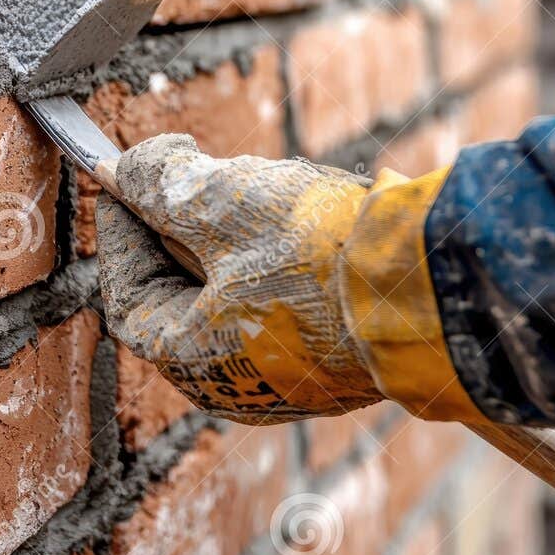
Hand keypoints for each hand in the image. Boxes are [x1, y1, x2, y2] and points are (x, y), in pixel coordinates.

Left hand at [95, 134, 381, 422]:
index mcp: (194, 361)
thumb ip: (161, 184)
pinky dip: (278, 259)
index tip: (123, 182)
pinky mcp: (339, 357)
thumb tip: (123, 170)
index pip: (127, 297)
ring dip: (233, 239)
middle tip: (187, 175)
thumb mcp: (223, 202)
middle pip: (184, 296)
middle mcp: (239, 384)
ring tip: (253, 189)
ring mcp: (294, 376)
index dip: (119, 235)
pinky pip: (288, 304)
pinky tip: (302, 218)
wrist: (436, 288)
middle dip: (179, 230)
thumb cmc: (319, 255)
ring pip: (239, 296)